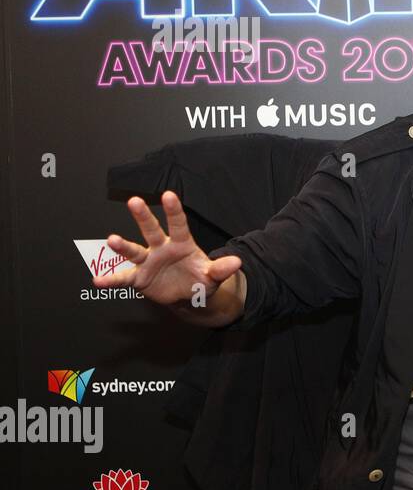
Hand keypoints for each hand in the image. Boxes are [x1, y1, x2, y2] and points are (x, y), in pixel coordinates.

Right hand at [94, 190, 241, 307]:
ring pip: (135, 251)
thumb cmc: (201, 279)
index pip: (179, 224)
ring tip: (111, 239)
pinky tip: (99, 280)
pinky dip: (112, 280)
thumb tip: (237, 262)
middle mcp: (162, 248)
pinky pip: (124, 277)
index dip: (174, 210)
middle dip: (144, 217)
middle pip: (152, 230)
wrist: (189, 295)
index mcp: (182, 244)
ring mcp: (148, 261)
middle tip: (134, 201)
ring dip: (123, 246)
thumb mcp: (213, 276)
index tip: (168, 195)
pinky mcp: (139, 277)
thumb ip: (221, 269)